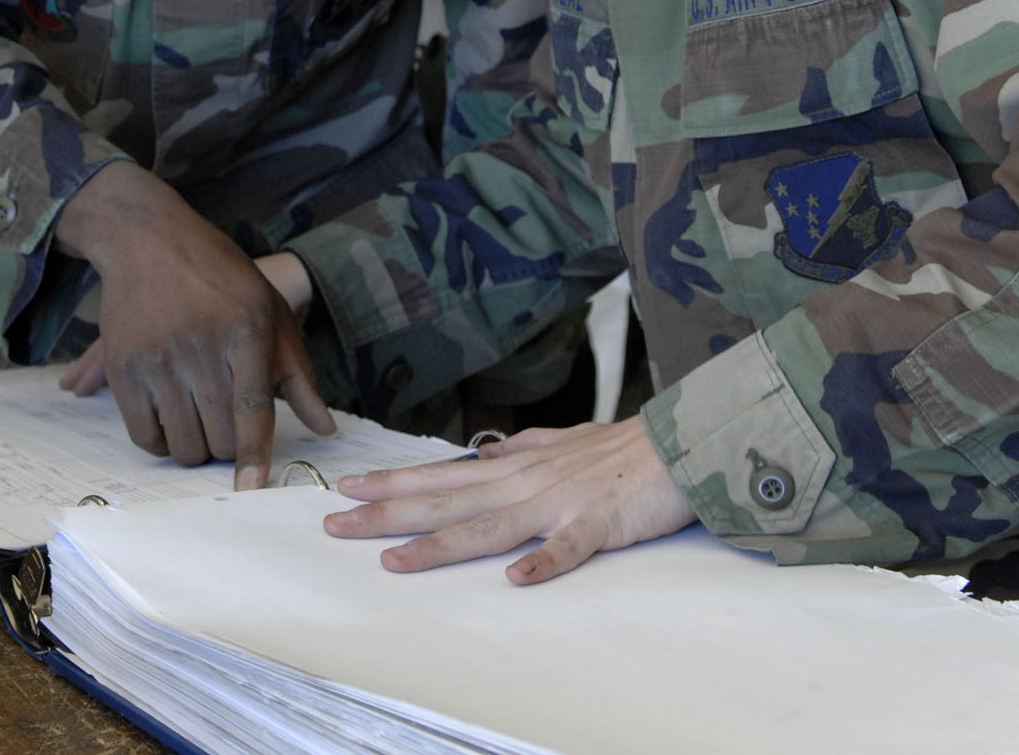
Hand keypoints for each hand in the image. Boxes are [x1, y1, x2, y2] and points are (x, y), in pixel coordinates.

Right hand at [53, 163, 332, 486]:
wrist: (148, 238)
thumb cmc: (220, 274)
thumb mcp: (270, 309)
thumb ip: (298, 372)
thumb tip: (324, 427)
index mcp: (247, 329)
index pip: (254, 408)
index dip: (255, 454)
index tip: (253, 488)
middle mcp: (202, 345)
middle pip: (219, 434)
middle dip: (227, 449)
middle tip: (226, 433)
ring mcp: (160, 357)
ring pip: (182, 442)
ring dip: (194, 449)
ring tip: (199, 426)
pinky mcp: (125, 367)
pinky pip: (143, 434)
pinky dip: (160, 442)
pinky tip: (169, 423)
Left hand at [323, 416, 694, 582]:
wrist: (681, 441)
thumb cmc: (623, 447)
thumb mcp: (563, 440)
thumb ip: (524, 448)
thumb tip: (487, 452)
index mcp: (517, 467)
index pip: (443, 476)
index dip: (394, 482)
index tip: (349, 487)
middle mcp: (526, 482)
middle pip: (447, 500)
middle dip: (388, 513)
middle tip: (337, 522)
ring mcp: (559, 503)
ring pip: (489, 526)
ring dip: (440, 544)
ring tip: (395, 560)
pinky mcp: (597, 523)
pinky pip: (567, 547)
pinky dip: (544, 561)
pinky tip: (518, 578)